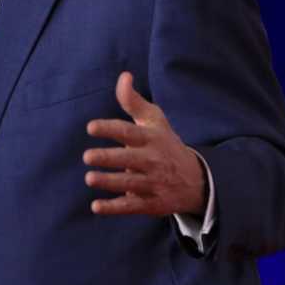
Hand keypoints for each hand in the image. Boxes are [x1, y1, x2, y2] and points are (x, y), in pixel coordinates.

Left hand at [81, 73, 208, 217]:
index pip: (130, 132)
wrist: (197, 179)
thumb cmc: (165, 144)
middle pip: (129, 159)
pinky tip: (96, 207)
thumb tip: (124, 76)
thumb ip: (134, 101)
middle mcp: (153, 161)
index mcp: (151, 139)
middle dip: (109, 158)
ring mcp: (154, 183)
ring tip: (90, 178)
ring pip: (130, 184)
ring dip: (110, 182)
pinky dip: (115, 208)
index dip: (110, 128)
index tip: (91, 127)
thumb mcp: (155, 121)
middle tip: (87, 156)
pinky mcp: (152, 204)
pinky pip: (132, 207)